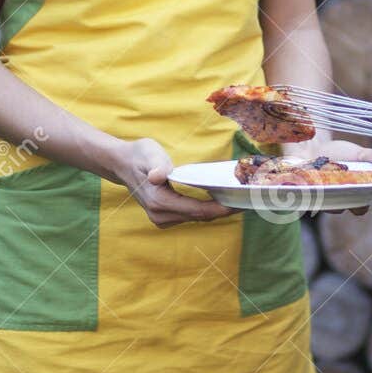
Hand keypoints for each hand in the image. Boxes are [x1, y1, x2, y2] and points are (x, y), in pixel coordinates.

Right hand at [114, 137, 235, 226]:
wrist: (122, 164)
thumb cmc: (139, 156)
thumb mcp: (149, 153)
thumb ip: (156, 165)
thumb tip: (158, 177)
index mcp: (159, 201)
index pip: (197, 210)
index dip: (220, 209)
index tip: (239, 205)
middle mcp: (161, 215)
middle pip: (201, 217)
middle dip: (225, 211)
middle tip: (249, 202)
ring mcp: (162, 218)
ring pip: (197, 218)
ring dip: (218, 211)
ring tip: (241, 201)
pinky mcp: (165, 217)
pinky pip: (192, 215)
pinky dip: (208, 209)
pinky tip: (223, 200)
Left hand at [288, 137, 371, 214]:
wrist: (311, 147)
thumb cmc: (338, 154)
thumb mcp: (360, 154)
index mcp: (355, 195)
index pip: (361, 207)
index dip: (362, 204)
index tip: (361, 196)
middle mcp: (338, 202)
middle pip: (338, 208)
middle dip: (341, 200)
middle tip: (341, 186)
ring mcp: (320, 200)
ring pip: (322, 204)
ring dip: (323, 194)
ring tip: (321, 180)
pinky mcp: (303, 195)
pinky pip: (305, 198)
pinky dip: (306, 190)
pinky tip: (305, 180)